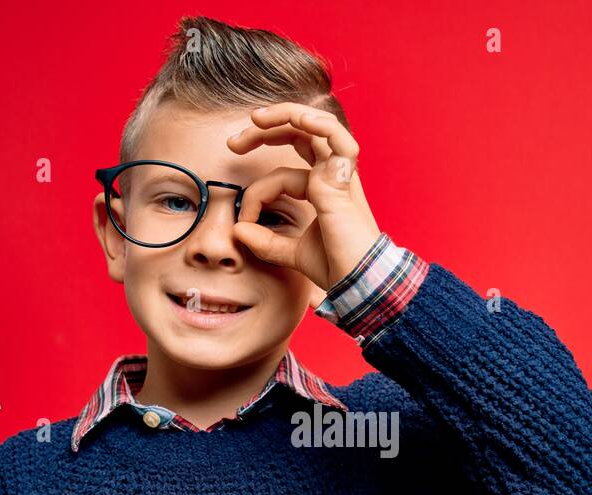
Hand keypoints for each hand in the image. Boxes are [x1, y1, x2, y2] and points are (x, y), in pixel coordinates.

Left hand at [226, 103, 381, 291]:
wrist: (358, 283)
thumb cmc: (336, 267)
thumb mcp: (292, 253)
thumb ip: (266, 242)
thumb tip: (238, 230)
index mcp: (324, 188)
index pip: (284, 172)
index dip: (257, 192)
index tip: (244, 220)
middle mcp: (334, 175)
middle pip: (299, 135)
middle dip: (264, 132)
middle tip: (233, 143)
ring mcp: (340, 174)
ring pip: (316, 126)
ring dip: (286, 115)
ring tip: (255, 119)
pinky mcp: (343, 179)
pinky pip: (335, 137)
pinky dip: (317, 123)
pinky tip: (297, 118)